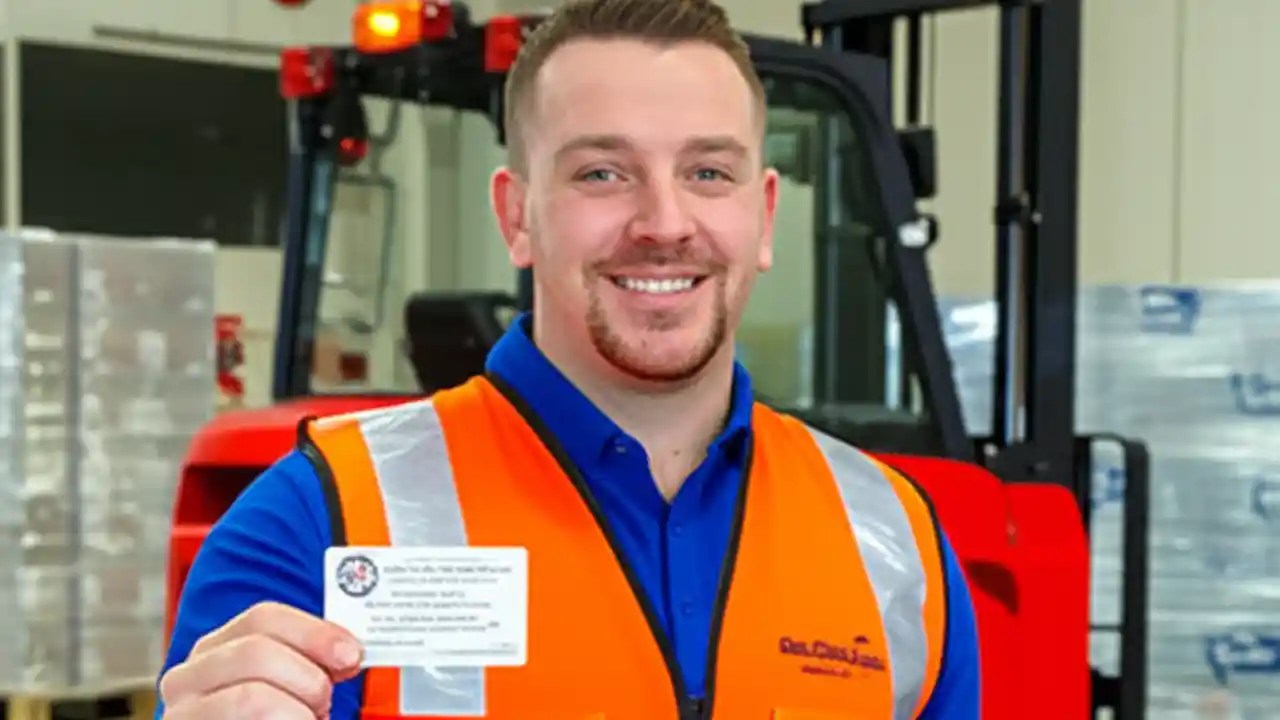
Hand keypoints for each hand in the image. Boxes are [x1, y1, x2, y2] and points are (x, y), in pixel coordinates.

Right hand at [159, 601, 363, 718]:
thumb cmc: (272, 717)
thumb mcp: (285, 688)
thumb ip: (306, 666)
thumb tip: (347, 653)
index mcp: (215, 652)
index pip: (263, 618)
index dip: (314, 632)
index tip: (351, 654)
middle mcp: (187, 678)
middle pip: (257, 651)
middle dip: (308, 679)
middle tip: (323, 704)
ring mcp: (183, 713)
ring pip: (254, 697)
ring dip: (297, 713)